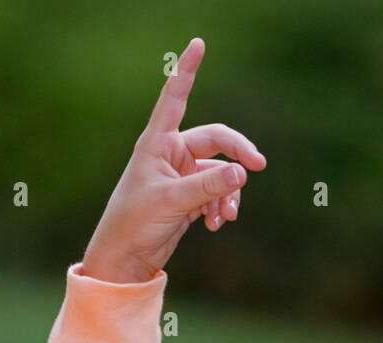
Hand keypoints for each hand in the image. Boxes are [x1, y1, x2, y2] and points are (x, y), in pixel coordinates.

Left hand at [82, 37, 265, 284]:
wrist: (125, 259)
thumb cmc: (134, 223)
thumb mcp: (171, 202)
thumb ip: (207, 186)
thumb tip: (242, 173)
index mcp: (157, 143)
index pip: (175, 98)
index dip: (187, 71)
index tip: (197, 43)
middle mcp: (171, 154)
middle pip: (217, 141)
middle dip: (238, 154)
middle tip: (258, 166)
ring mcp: (182, 176)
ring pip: (221, 173)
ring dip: (228, 193)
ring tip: (227, 217)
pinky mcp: (189, 198)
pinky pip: (217, 193)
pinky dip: (221, 207)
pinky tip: (217, 225)